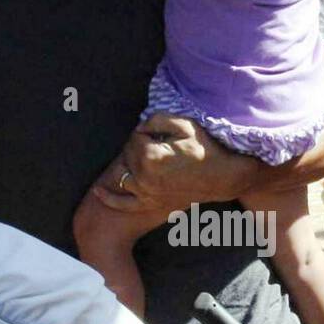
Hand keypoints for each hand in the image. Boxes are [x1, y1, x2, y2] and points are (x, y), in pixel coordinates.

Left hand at [92, 113, 259, 212]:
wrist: (224, 176)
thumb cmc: (206, 149)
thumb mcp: (184, 125)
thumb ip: (156, 120)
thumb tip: (141, 127)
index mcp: (151, 157)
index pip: (135, 137)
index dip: (148, 131)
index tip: (163, 133)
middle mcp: (145, 178)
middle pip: (128, 155)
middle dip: (139, 146)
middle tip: (160, 144)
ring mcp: (147, 194)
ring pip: (124, 174)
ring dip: (129, 164)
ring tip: (144, 158)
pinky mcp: (151, 204)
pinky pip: (124, 204)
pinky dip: (110, 198)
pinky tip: (99, 191)